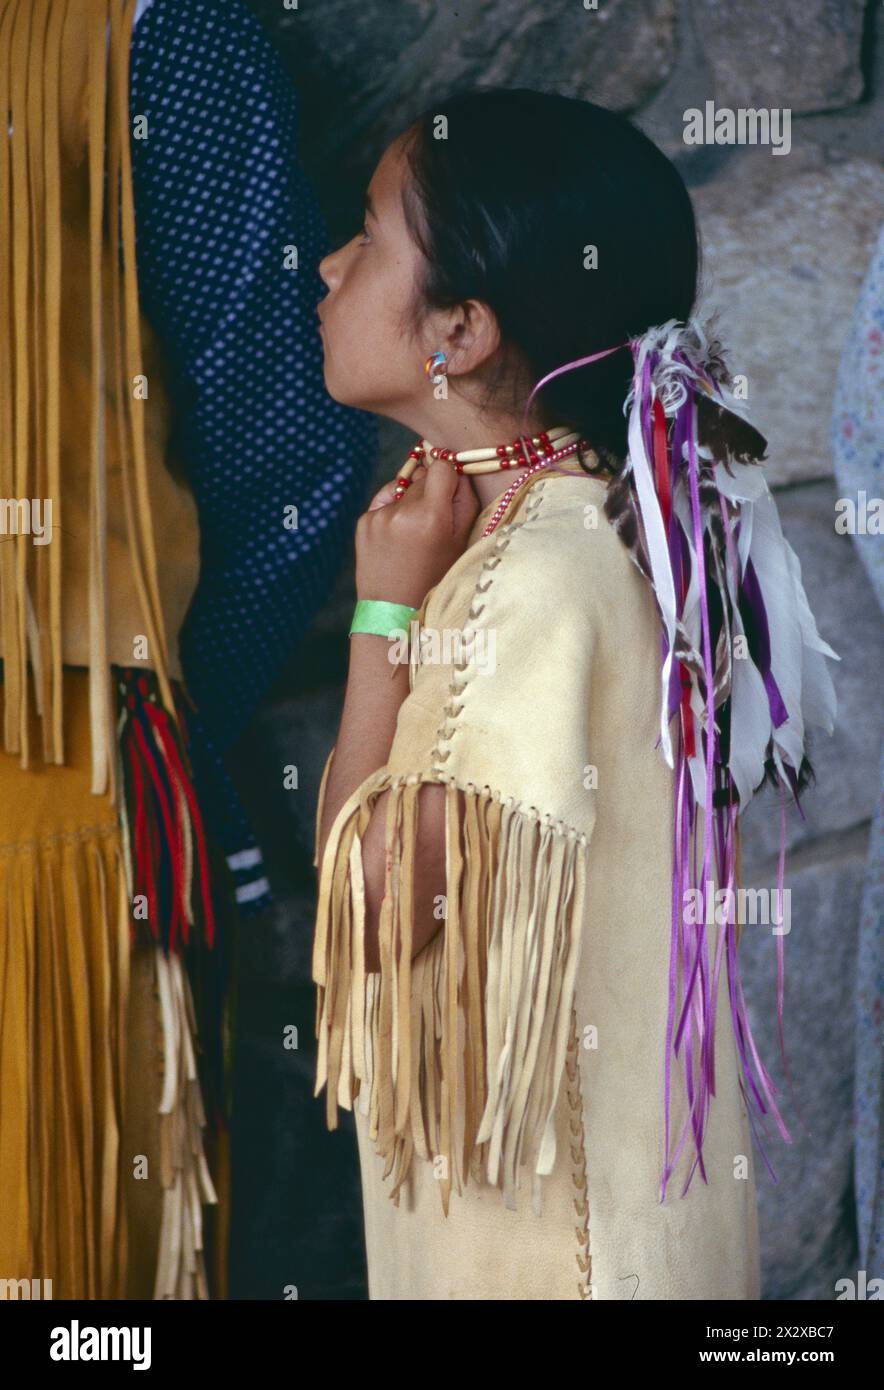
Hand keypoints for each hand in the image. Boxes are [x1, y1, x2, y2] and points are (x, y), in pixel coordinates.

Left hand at [355, 456, 480, 608]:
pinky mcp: (363, 522)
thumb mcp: (461, 545)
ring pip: (402, 488)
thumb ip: (465, 502)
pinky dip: (393, 513)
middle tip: (434, 523)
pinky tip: (399, 540)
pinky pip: (384, 503)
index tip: (450, 489)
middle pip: (422, 477)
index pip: (442, 467)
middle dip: (431, 492)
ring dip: (411, 502)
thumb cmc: (436, 580)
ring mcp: (379, 516)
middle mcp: (402, 511)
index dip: (449, 476)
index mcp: (431, 516)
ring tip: (415, 536)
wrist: (395, 613)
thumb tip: (458, 472)